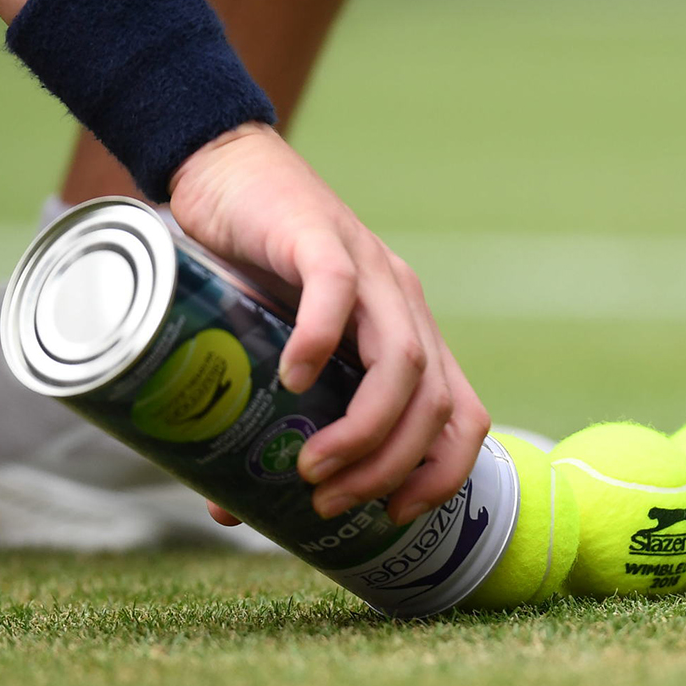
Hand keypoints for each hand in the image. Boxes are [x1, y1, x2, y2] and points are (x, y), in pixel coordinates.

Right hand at [168, 123, 490, 525]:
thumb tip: (232, 510)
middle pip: (435, 403)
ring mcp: (368, 268)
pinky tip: (292, 382)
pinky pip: (336, 292)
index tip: (394, 516)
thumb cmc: (247, 277)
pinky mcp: (318, 236)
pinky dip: (321, 343)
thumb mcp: (269, 359)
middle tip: (333, 501)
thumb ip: (263, 426)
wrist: (221, 169)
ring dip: (365, 427)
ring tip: (311, 465)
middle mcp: (404, 305)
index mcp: (411, 336)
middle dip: (392, 466)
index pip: (464, 417)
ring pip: (403, 362)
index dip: (442, 474)